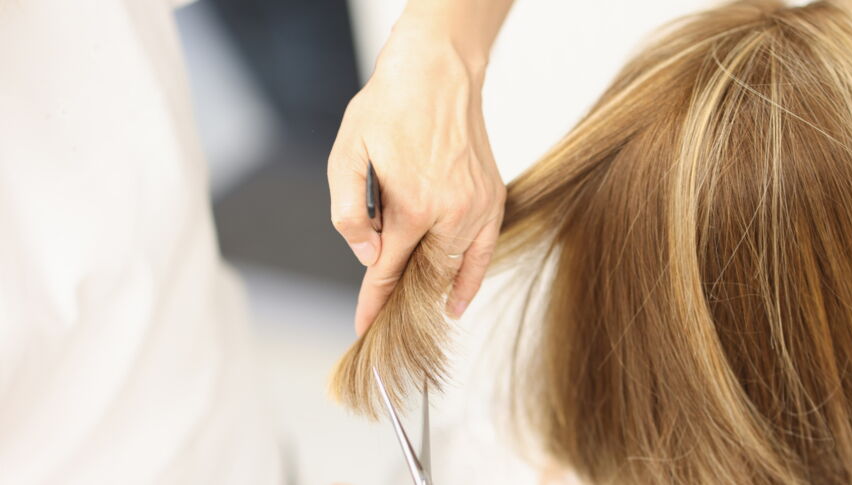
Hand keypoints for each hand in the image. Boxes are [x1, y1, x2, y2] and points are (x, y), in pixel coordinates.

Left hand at [328, 25, 505, 334]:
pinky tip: (458, 303)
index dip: (373, 302)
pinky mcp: (493, 198)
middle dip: (401, 301)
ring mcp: (478, 207)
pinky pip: (484, 252)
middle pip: (422, 275)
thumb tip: (368, 255)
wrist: (439, 71)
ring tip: (414, 316)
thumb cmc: (389, 107)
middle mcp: (452, 214)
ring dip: (431, 293)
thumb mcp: (347, 154)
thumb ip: (349, 213)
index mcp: (414, 206)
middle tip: (386, 326)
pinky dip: (471, 280)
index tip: (364, 328)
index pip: (388, 270)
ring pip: (453, 268)